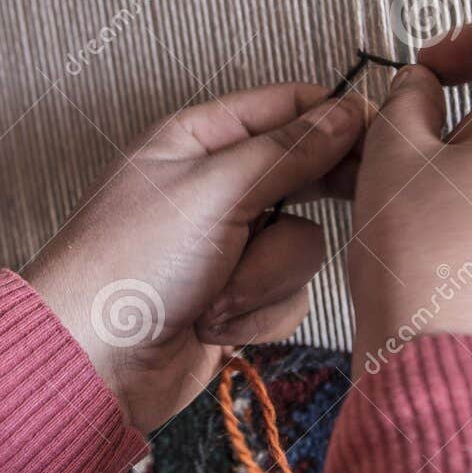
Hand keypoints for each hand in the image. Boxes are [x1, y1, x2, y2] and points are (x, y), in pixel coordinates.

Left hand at [24, 83, 365, 432]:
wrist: (92, 365)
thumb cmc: (126, 267)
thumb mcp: (213, 192)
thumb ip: (287, 151)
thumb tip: (346, 113)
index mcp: (199, 139)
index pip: (288, 107)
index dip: (337, 121)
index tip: (379, 140)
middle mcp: (218, 186)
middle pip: (305, 174)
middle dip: (307, 205)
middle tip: (333, 209)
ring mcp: (231, 244)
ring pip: (304, 243)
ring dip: (266, 276)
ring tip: (218, 293)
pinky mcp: (240, 297)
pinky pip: (289, 294)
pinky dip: (257, 312)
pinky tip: (214, 324)